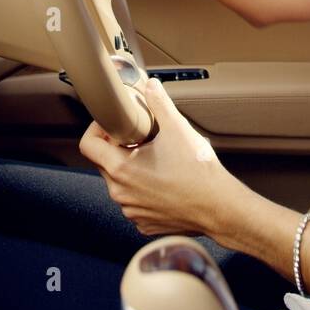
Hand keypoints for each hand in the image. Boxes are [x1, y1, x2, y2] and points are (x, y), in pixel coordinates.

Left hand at [79, 75, 243, 238]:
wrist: (221, 208)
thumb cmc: (200, 173)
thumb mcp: (178, 128)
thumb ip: (159, 103)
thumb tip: (150, 86)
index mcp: (121, 169)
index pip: (88, 145)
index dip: (97, 128)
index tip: (114, 124)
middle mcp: (121, 193)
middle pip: (103, 163)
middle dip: (118, 147)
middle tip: (141, 138)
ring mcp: (132, 211)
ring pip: (119, 183)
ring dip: (130, 169)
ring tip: (155, 159)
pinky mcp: (144, 223)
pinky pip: (134, 201)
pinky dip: (142, 190)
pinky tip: (163, 181)